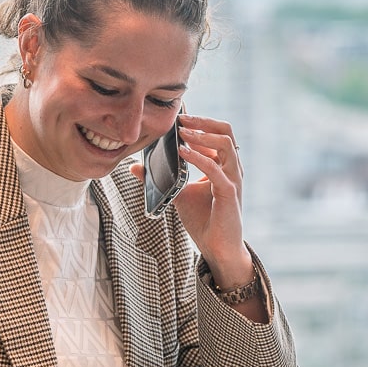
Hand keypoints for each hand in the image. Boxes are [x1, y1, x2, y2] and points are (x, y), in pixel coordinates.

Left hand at [132, 113, 252, 287]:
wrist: (217, 248)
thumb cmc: (204, 220)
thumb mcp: (178, 193)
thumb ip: (162, 179)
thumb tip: (135, 167)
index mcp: (223, 165)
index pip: (217, 134)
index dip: (199, 123)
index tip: (178, 119)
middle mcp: (231, 169)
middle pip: (226, 131)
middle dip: (203, 121)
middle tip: (181, 119)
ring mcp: (232, 179)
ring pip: (225, 144)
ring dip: (201, 134)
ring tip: (182, 132)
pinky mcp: (228, 193)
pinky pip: (216, 170)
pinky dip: (199, 158)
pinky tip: (182, 153)